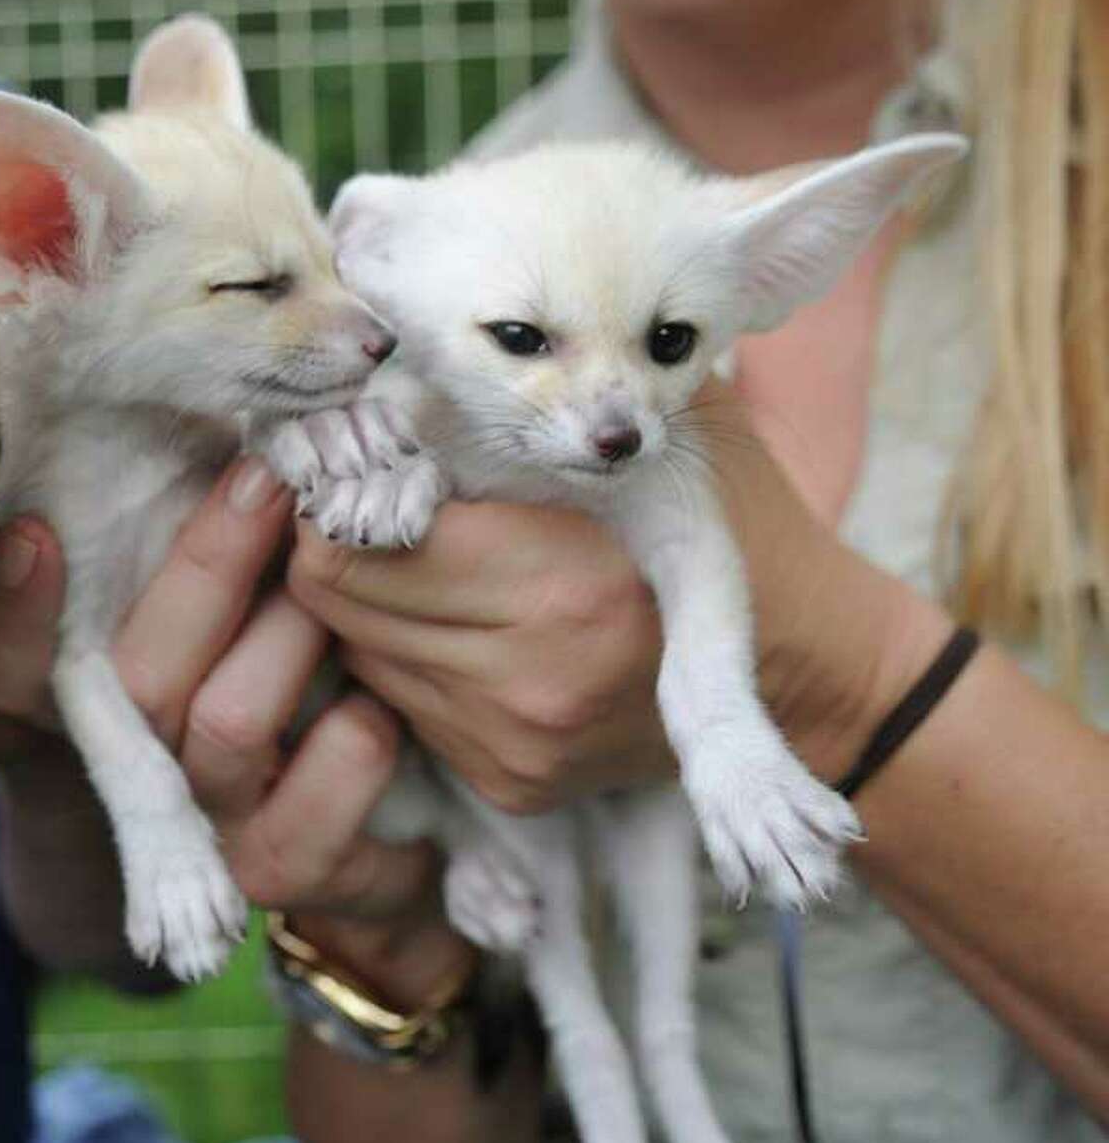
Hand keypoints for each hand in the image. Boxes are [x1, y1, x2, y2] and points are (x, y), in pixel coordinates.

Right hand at [0, 457, 473, 1005]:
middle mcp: (137, 763)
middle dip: (210, 565)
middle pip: (137, 677)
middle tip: (273, 479)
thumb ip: (212, 513)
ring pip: (226, 720)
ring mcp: (206, 822)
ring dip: (296, 634)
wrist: (379, 805)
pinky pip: (318, 797)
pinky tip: (384, 699)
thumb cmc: (299, 649)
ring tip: (347, 584)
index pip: (15, 666)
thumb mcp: (248, 579)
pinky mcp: (284, 869)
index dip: (16, 613)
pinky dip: (361, 733)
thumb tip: (230, 410)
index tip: (37, 533)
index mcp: (100, 691)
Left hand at [285, 379, 940, 815]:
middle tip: (401, 499)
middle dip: (350, 540)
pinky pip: (398, 701)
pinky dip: (411, 655)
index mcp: (560, 586)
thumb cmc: (731, 521)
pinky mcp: (508, 781)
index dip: (357, 487)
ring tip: (442, 557)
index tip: (385, 459)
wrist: (807, 668)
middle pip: (335, 595)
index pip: (359, 539)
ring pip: (354, 647)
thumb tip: (400, 362)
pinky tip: (472, 619)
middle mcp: (526, 680)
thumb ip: (549, 394)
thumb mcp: (662, 431)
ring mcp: (512, 742)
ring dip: (375, 599)